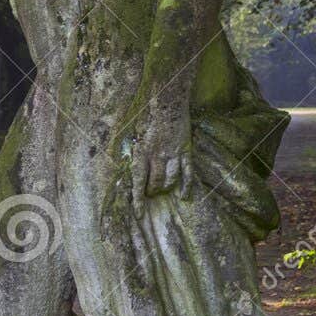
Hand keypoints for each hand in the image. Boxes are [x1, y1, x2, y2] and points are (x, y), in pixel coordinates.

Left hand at [106, 96, 192, 213]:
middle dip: (152, 191)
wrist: (168, 101)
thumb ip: (132, 150)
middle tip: (150, 192)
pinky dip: (187, 186)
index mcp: (142, 152)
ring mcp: (173, 154)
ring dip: (166, 187)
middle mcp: (157, 156)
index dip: (138, 200)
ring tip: (162, 189)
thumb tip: (127, 166)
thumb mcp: (133, 133)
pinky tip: (185, 195)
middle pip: (155, 183)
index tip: (139, 213)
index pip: (139, 182)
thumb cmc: (147, 115)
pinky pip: (187, 173)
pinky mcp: (185, 151)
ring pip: (170, 180)